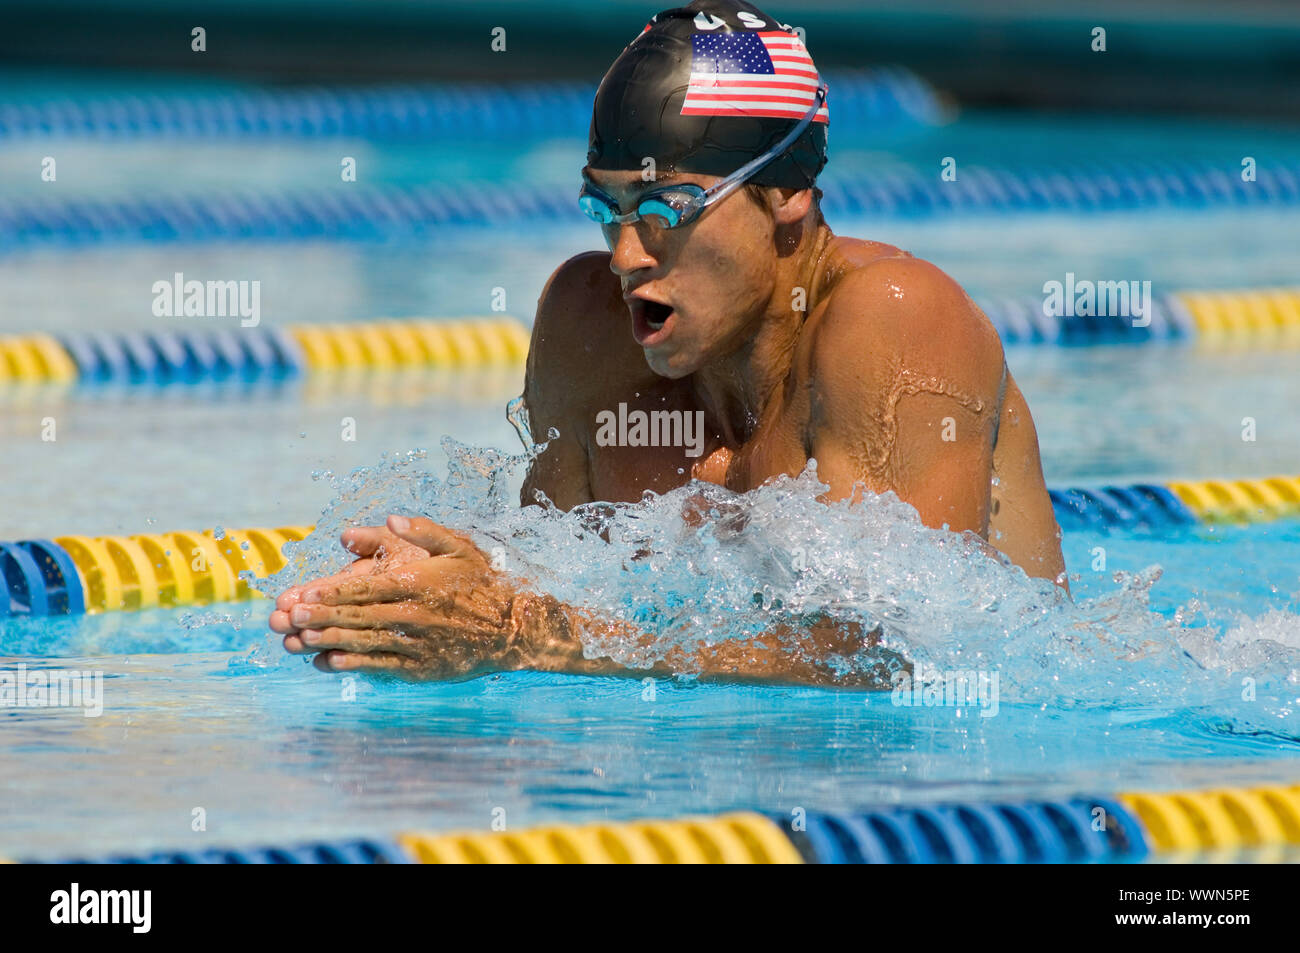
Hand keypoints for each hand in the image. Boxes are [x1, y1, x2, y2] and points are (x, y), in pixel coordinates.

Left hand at [269, 515, 521, 680]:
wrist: (511, 628)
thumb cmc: (480, 583)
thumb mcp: (458, 547)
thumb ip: (423, 532)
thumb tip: (391, 519)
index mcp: (416, 583)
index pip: (365, 586)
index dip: (330, 591)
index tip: (302, 593)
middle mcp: (412, 614)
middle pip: (357, 615)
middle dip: (319, 616)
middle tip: (286, 618)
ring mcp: (415, 643)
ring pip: (364, 641)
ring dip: (328, 640)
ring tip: (296, 640)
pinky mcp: (420, 667)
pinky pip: (381, 665)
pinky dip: (354, 664)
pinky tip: (329, 662)